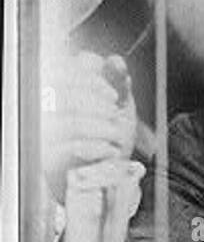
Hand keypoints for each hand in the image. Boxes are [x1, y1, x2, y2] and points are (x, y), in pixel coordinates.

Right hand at [42, 52, 136, 202]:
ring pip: (69, 122)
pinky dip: (98, 148)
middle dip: (97, 104)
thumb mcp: (120, 108)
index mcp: (59, 93)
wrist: (111, 180)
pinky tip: (111, 150)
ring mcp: (45, 137)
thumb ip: (118, 83)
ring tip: (117, 135)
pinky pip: (70, 149)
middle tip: (115, 114)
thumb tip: (115, 61)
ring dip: (102, 128)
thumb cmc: (111, 140)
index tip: (113, 94)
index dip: (87, 77)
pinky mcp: (50, 163)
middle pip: (62, 95)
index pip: (59, 71)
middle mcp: (44, 113)